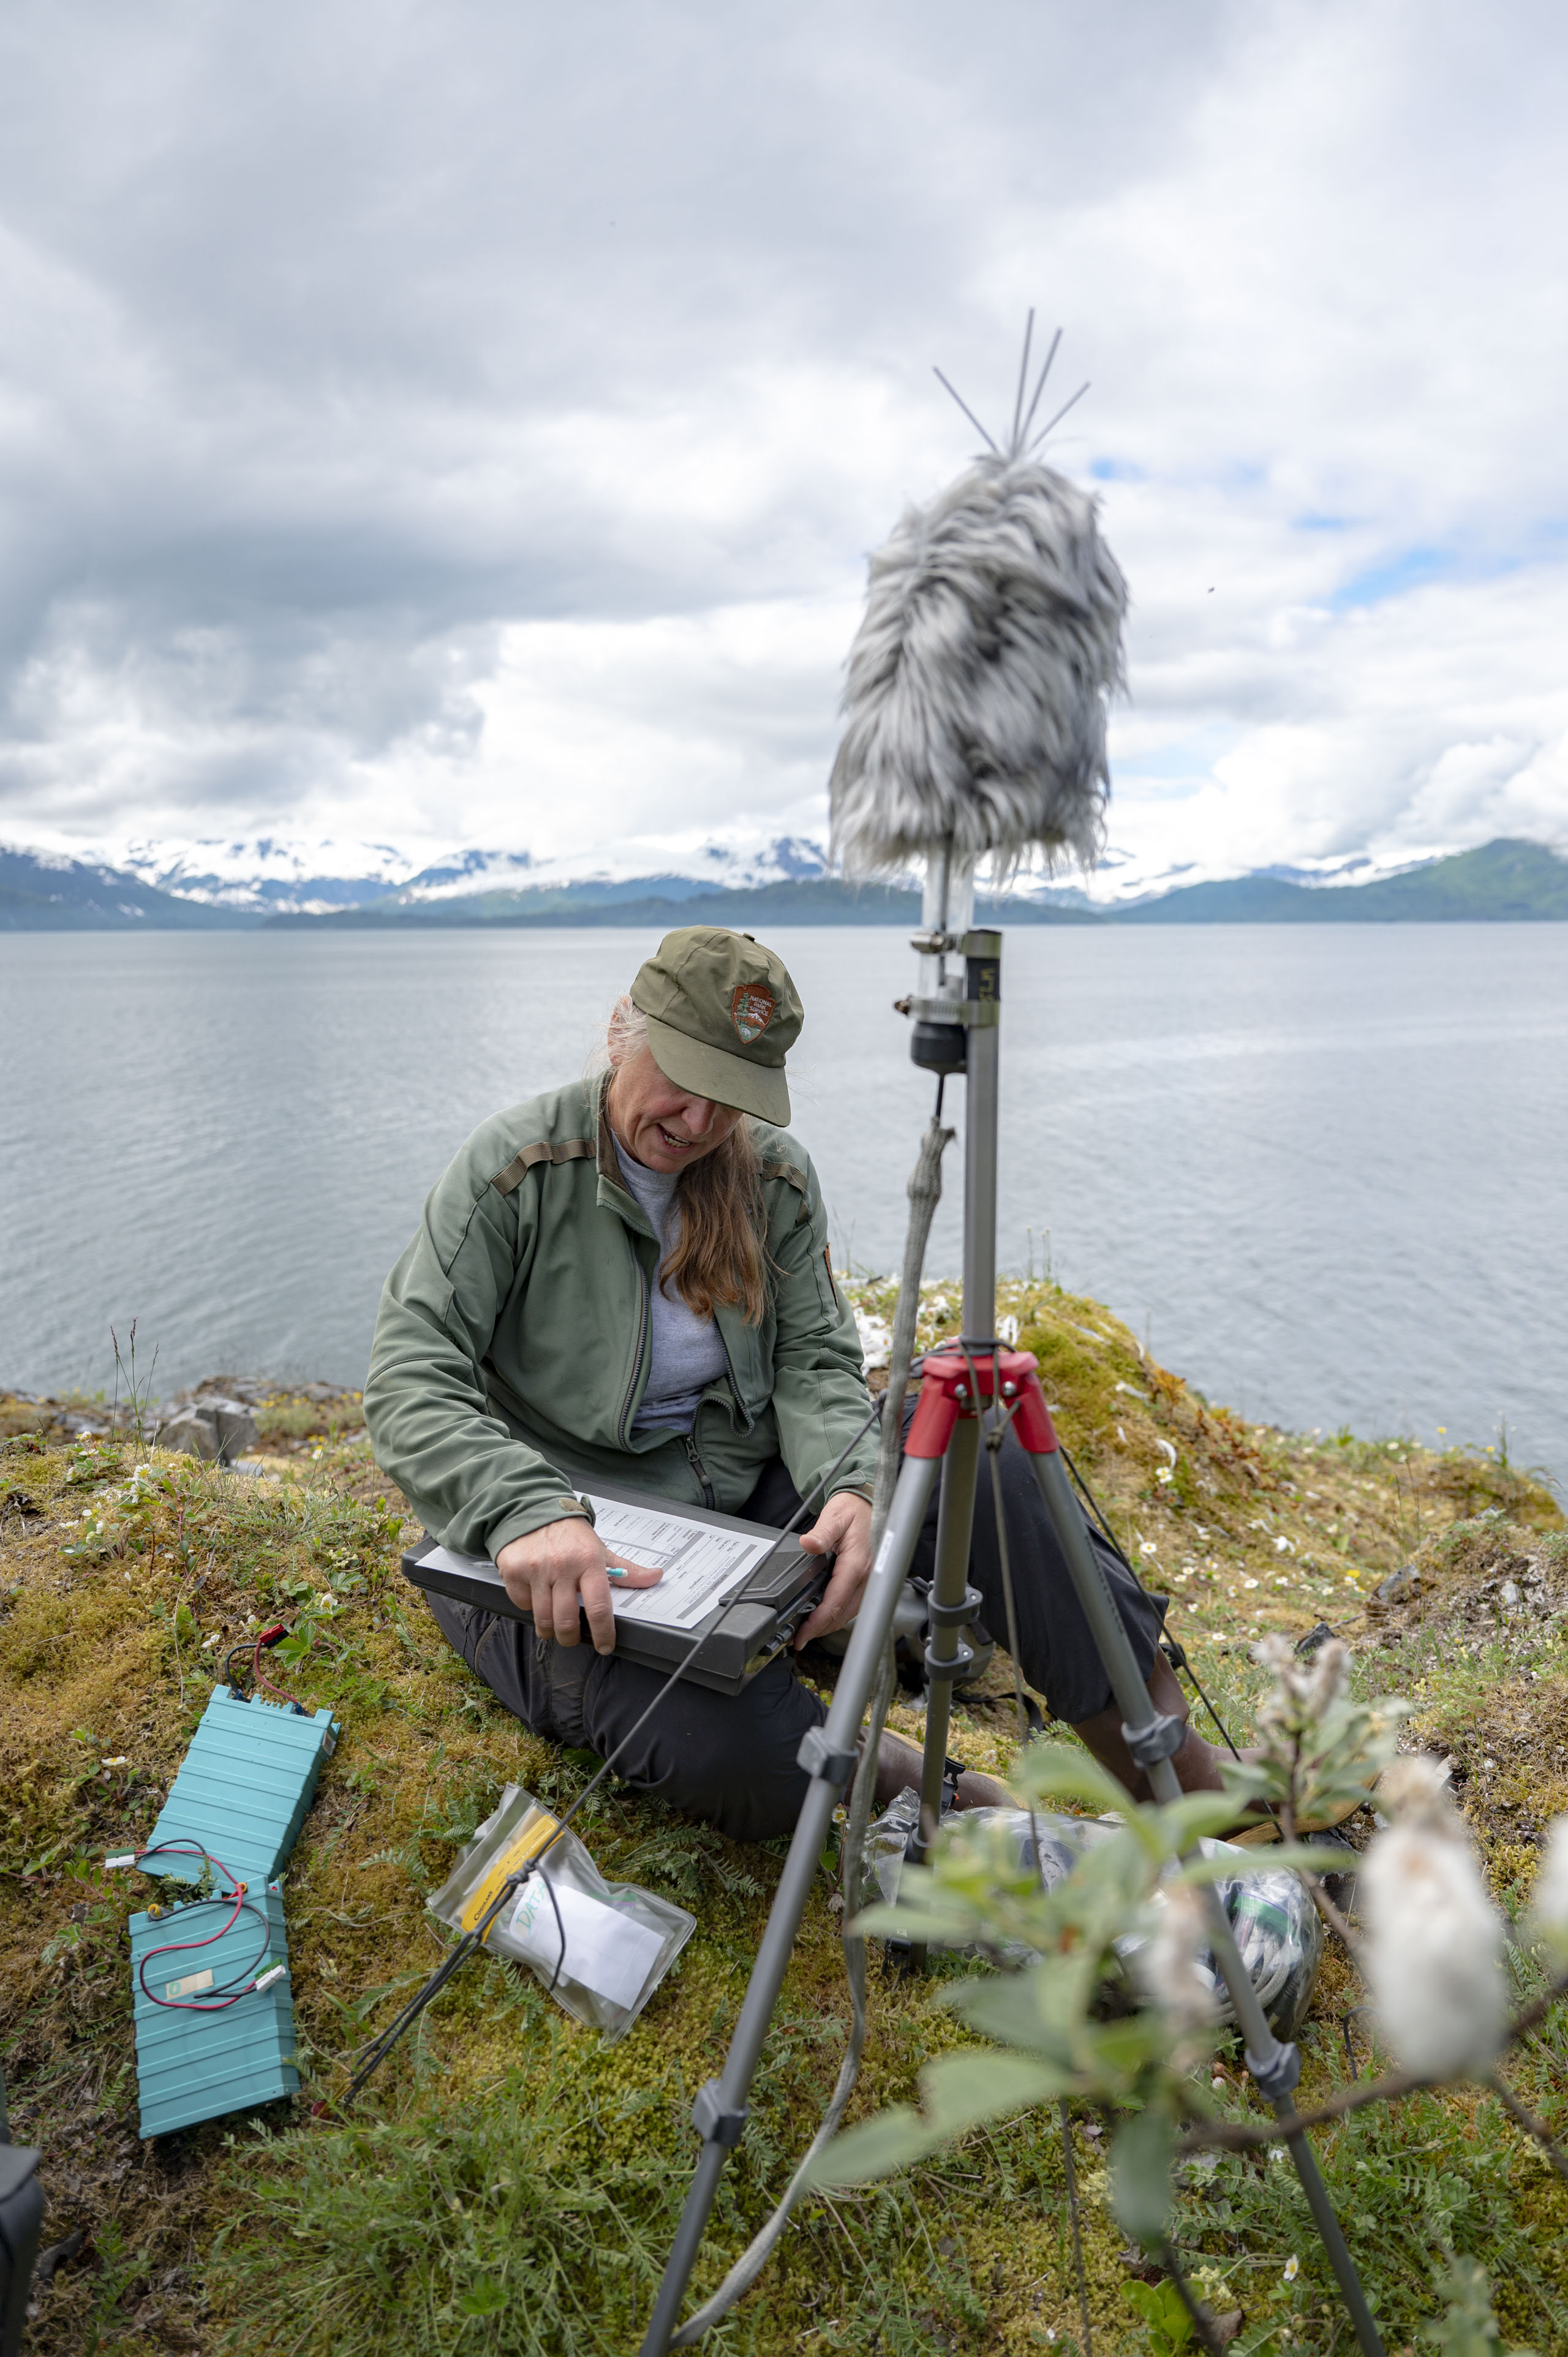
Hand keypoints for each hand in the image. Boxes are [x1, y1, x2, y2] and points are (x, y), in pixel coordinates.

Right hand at [494, 1517, 660, 1654]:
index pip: (598, 1607)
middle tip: (573, 1637)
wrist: (532, 1510)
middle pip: (566, 1622)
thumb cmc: (570, 1535)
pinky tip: (536, 1596)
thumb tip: (656, 1577)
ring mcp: (535, 1570)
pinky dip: (529, 1607)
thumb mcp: (599, 1549)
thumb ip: (626, 1570)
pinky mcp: (513, 1572)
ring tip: (554, 1623)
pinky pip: (522, 1604)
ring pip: (543, 1619)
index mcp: (588, 1561)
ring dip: (550, 1629)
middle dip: (571, 1638)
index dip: (603, 1633)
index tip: (605, 1646)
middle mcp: (562, 1566)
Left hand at [793, 1491, 873, 1649]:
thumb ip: (821, 1533)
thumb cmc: (852, 1510)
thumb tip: (808, 1543)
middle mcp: (867, 1576)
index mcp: (857, 1563)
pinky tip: (823, 1616)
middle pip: (843, 1614)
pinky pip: (853, 1605)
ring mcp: (869, 1581)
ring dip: (829, 1624)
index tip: (802, 1635)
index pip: (836, 1601)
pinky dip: (837, 1615)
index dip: (818, 1622)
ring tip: (808, 1631)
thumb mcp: (834, 1517)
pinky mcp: (867, 1582)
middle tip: (799, 1638)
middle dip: (821, 1629)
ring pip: (849, 1613)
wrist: (867, 1503)